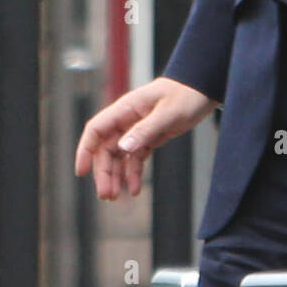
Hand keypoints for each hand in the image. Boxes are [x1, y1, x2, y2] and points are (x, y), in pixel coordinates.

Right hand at [74, 77, 217, 199]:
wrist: (204, 88)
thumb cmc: (187, 94)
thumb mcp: (168, 112)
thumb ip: (146, 129)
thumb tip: (123, 147)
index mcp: (127, 108)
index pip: (97, 129)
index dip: (86, 150)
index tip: (81, 172)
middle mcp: (127, 119)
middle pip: (106, 148)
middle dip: (103, 172)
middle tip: (106, 195)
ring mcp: (137, 129)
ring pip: (119, 156)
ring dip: (116, 176)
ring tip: (116, 197)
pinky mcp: (149, 137)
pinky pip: (135, 158)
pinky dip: (133, 173)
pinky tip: (135, 189)